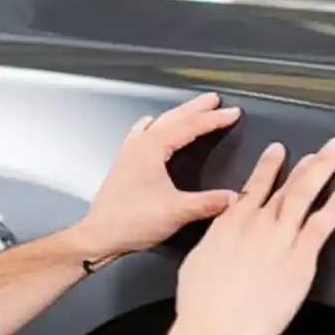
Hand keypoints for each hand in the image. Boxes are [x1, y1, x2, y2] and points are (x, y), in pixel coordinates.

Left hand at [75, 93, 242, 256]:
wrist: (100, 235)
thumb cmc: (132, 221)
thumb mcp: (177, 211)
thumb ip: (208, 202)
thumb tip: (234, 197)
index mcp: (153, 148)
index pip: (190, 126)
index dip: (214, 119)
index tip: (233, 113)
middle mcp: (139, 144)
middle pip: (173, 117)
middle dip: (196, 108)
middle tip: (214, 100)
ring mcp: (129, 152)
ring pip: (158, 122)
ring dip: (177, 114)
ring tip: (192, 110)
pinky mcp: (123, 163)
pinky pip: (141, 133)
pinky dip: (154, 126)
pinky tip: (154, 128)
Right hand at [171, 138, 334, 334]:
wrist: (215, 330)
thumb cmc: (202, 307)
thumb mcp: (198, 262)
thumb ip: (216, 241)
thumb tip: (222, 237)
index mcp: (229, 225)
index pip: (253, 188)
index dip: (267, 168)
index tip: (277, 153)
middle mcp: (256, 224)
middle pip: (286, 186)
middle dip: (307, 163)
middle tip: (325, 146)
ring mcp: (280, 238)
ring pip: (304, 195)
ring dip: (323, 169)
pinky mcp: (300, 258)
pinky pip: (323, 224)